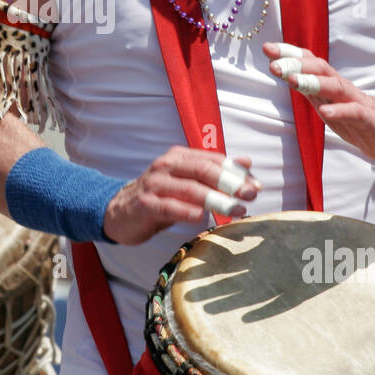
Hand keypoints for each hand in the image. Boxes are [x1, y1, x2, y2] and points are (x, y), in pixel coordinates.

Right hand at [103, 146, 261, 244]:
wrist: (118, 211)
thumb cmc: (159, 196)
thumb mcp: (186, 181)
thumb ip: (214, 172)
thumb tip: (247, 163)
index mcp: (178, 156)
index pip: (212, 160)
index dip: (236, 172)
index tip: (256, 185)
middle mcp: (166, 166)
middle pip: (203, 170)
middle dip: (230, 183)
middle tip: (250, 195)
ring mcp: (154, 184)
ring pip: (189, 188)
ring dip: (216, 200)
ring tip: (235, 210)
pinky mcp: (145, 204)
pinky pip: (168, 207)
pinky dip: (186, 211)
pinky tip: (200, 217)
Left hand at [265, 42, 374, 162]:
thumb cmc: (352, 118)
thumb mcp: (325, 103)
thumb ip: (308, 89)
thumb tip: (284, 73)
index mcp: (330, 83)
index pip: (310, 62)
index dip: (290, 54)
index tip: (267, 48)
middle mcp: (341, 86)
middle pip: (320, 69)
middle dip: (296, 65)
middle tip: (274, 65)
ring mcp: (355, 100)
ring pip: (335, 86)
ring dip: (313, 82)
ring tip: (293, 81)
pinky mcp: (367, 118)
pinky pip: (353, 112)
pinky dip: (339, 111)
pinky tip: (324, 112)